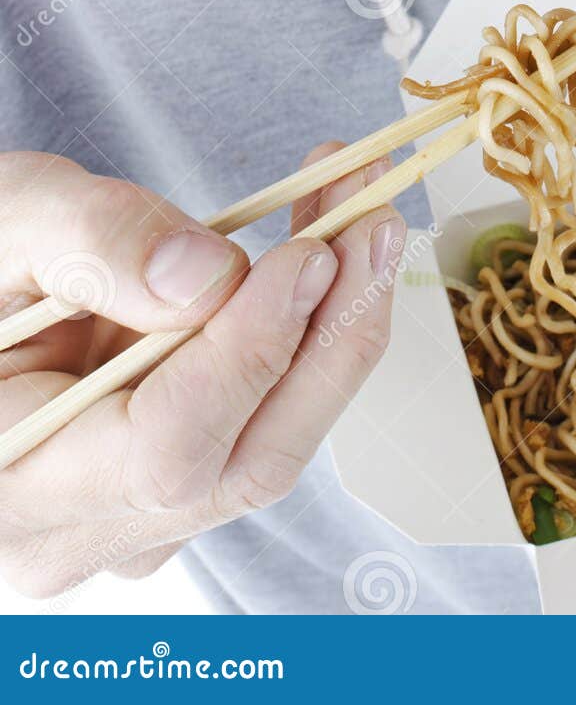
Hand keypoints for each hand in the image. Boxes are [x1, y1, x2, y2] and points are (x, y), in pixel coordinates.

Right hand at [0, 146, 403, 594]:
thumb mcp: (2, 224)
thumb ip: (92, 244)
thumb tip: (213, 275)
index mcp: (10, 486)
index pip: (166, 451)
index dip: (251, 352)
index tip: (310, 255)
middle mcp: (78, 532)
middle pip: (246, 462)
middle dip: (328, 336)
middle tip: (374, 221)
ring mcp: (135, 517)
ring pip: (270, 438)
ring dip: (332, 318)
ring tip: (361, 205)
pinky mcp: (177, 474)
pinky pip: (262, 412)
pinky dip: (306, 324)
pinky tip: (324, 238)